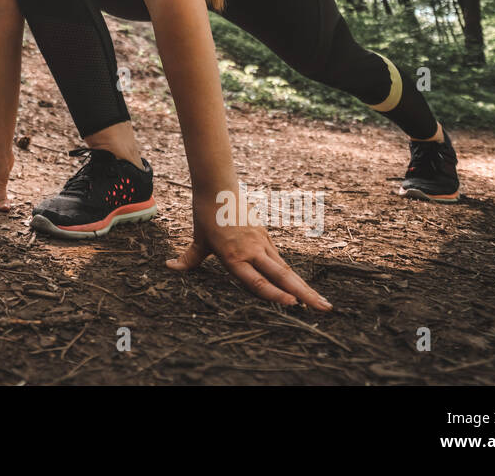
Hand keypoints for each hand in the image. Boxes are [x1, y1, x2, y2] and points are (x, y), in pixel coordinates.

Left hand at [166, 198, 332, 310]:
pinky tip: (301, 287)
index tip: (291, 304)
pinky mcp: (265, 236)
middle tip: (324, 309)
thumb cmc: (206, 214)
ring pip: (286, 268)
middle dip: (304, 294)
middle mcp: (252, 251)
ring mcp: (261, 243)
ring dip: (304, 286)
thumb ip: (189, 259)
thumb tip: (170, 267)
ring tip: (321, 303)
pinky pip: (279, 259)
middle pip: (282, 276)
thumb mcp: (198, 240)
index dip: (274, 294)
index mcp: (233, 256)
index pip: (256, 281)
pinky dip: (290, 274)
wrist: (217, 187)